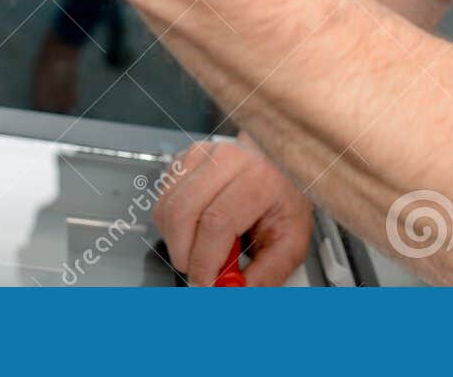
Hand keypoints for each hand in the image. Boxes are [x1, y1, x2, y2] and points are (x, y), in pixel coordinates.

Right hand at [154, 138, 313, 285]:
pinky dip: (170, 223)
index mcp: (258, 178)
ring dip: (175, 241)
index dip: (204, 261)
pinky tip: (194, 226)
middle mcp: (228, 159)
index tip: (205, 283)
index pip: (216, 222)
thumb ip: (266, 274)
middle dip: (184, 254)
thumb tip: (235, 297)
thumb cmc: (284, 200)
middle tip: (198, 271)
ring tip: (199, 249)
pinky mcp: (186, 158)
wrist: (279, 166)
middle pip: (183, 213)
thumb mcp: (291, 241)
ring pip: (167, 207)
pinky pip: (162, 198)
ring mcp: (204, 154)